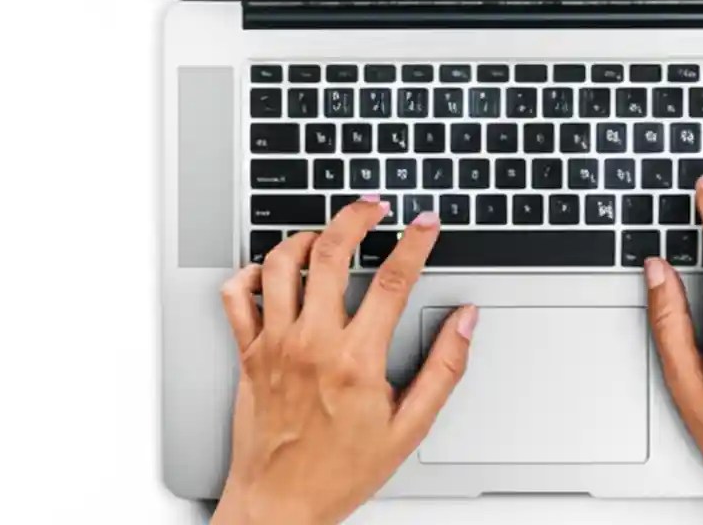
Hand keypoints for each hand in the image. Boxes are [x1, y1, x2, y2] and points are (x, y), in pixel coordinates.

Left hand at [212, 198, 477, 524]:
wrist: (280, 506)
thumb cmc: (341, 472)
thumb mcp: (410, 428)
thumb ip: (444, 368)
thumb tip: (464, 322)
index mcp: (356, 360)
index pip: (394, 280)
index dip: (415, 242)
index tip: (425, 223)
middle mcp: (312, 344)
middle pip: (332, 253)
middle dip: (357, 216)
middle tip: (374, 207)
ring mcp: (274, 345)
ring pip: (282, 264)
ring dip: (307, 237)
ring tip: (327, 233)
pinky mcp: (248, 354)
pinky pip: (237, 296)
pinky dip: (253, 273)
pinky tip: (274, 272)